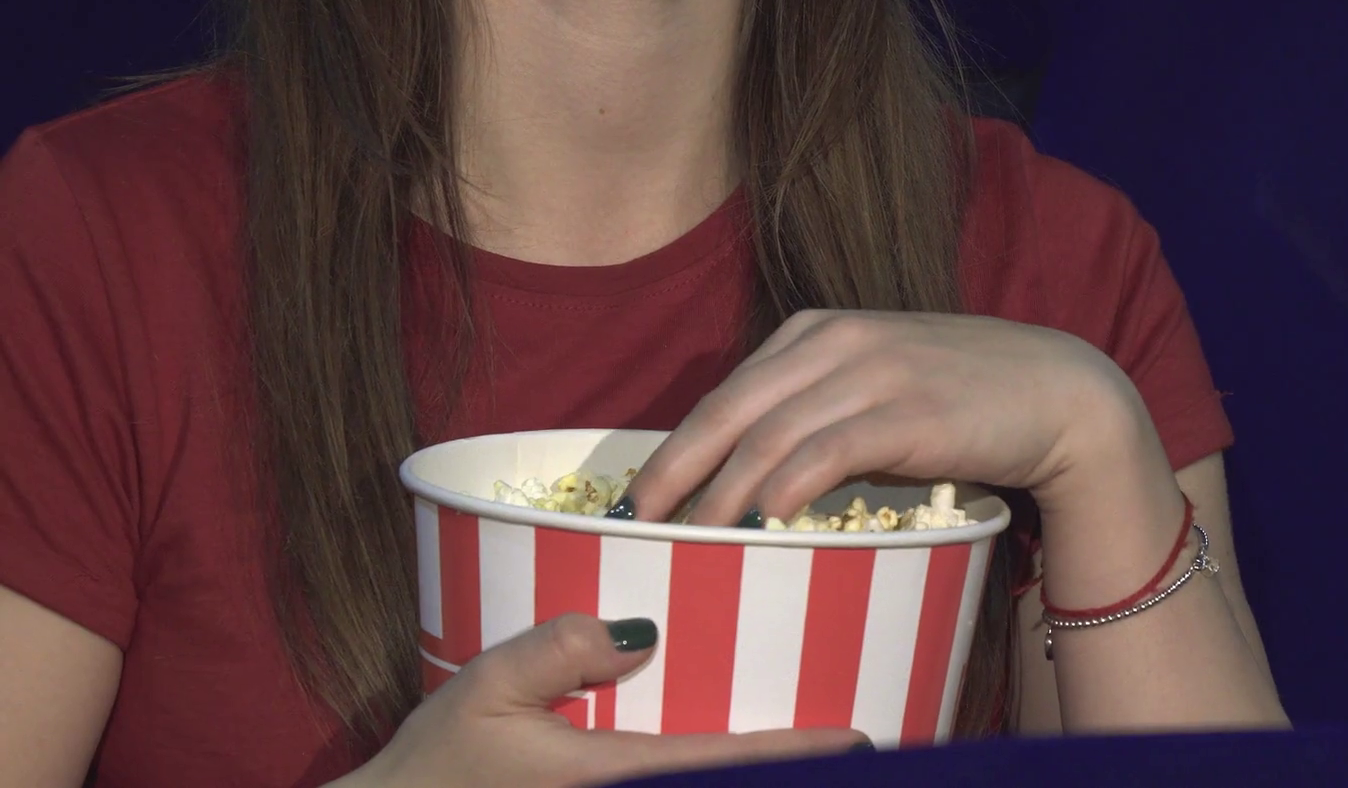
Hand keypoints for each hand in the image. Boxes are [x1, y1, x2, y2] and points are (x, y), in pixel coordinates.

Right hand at [338, 614, 865, 787]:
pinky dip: (711, 781)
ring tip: (809, 760)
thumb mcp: (484, 686)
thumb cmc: (432, 765)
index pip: (725, 760)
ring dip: (751, 777)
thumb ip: (558, 651)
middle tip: (856, 750)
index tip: (858, 740)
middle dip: (786, 774)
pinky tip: (738, 768)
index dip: (797, 752)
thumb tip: (641, 631)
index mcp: (610, 775)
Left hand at [625, 310, 1168, 527]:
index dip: (675, 447)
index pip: (726, 392)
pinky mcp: (906, 412)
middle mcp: (834, 340)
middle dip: (675, 472)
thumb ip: (818, 410)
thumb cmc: (964, 399)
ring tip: (688, 543)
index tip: (640, 496)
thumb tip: (752, 476)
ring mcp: (870, 372)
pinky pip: (824, 452)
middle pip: (729, 412)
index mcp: (817, 331)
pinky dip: (783, 489)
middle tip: (637, 524)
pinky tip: (760, 523)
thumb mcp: (876, 386)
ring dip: (719, 495)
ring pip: (767, 437)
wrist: (1058, 393)